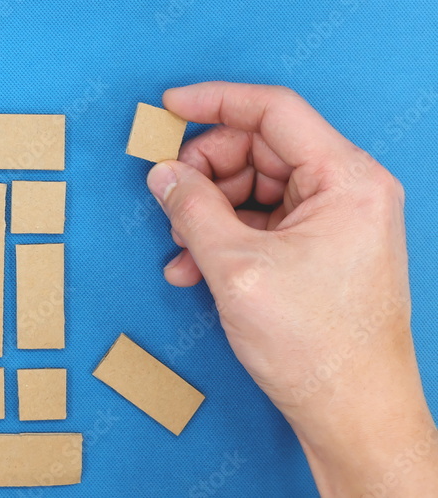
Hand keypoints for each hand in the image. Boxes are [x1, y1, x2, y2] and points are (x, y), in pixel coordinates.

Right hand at [146, 82, 436, 495]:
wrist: (353, 414)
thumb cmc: (317, 346)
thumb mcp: (236, 268)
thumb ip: (192, 209)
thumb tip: (162, 173)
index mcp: (347, 180)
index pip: (274, 111)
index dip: (214, 102)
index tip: (168, 106)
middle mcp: (348, 190)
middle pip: (259, 148)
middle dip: (205, 171)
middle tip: (167, 196)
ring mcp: (335, 220)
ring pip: (254, 185)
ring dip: (208, 210)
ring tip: (181, 245)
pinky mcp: (320, 247)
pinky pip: (261, 220)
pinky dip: (224, 236)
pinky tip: (193, 266)